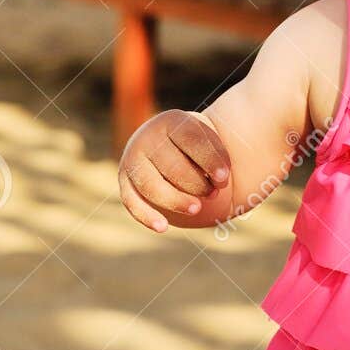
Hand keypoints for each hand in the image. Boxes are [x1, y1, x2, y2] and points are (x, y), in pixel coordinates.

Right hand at [118, 111, 230, 231]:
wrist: (172, 148)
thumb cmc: (198, 150)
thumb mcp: (211, 144)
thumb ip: (217, 159)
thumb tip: (219, 181)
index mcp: (172, 122)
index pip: (191, 140)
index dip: (210, 160)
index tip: (224, 179)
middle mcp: (147, 137)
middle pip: (172, 166)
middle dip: (196, 184)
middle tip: (212, 193)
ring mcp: (133, 159)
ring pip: (151, 186)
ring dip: (175, 200)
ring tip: (196, 209)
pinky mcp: (125, 181)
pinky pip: (131, 200)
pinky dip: (145, 215)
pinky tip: (163, 227)